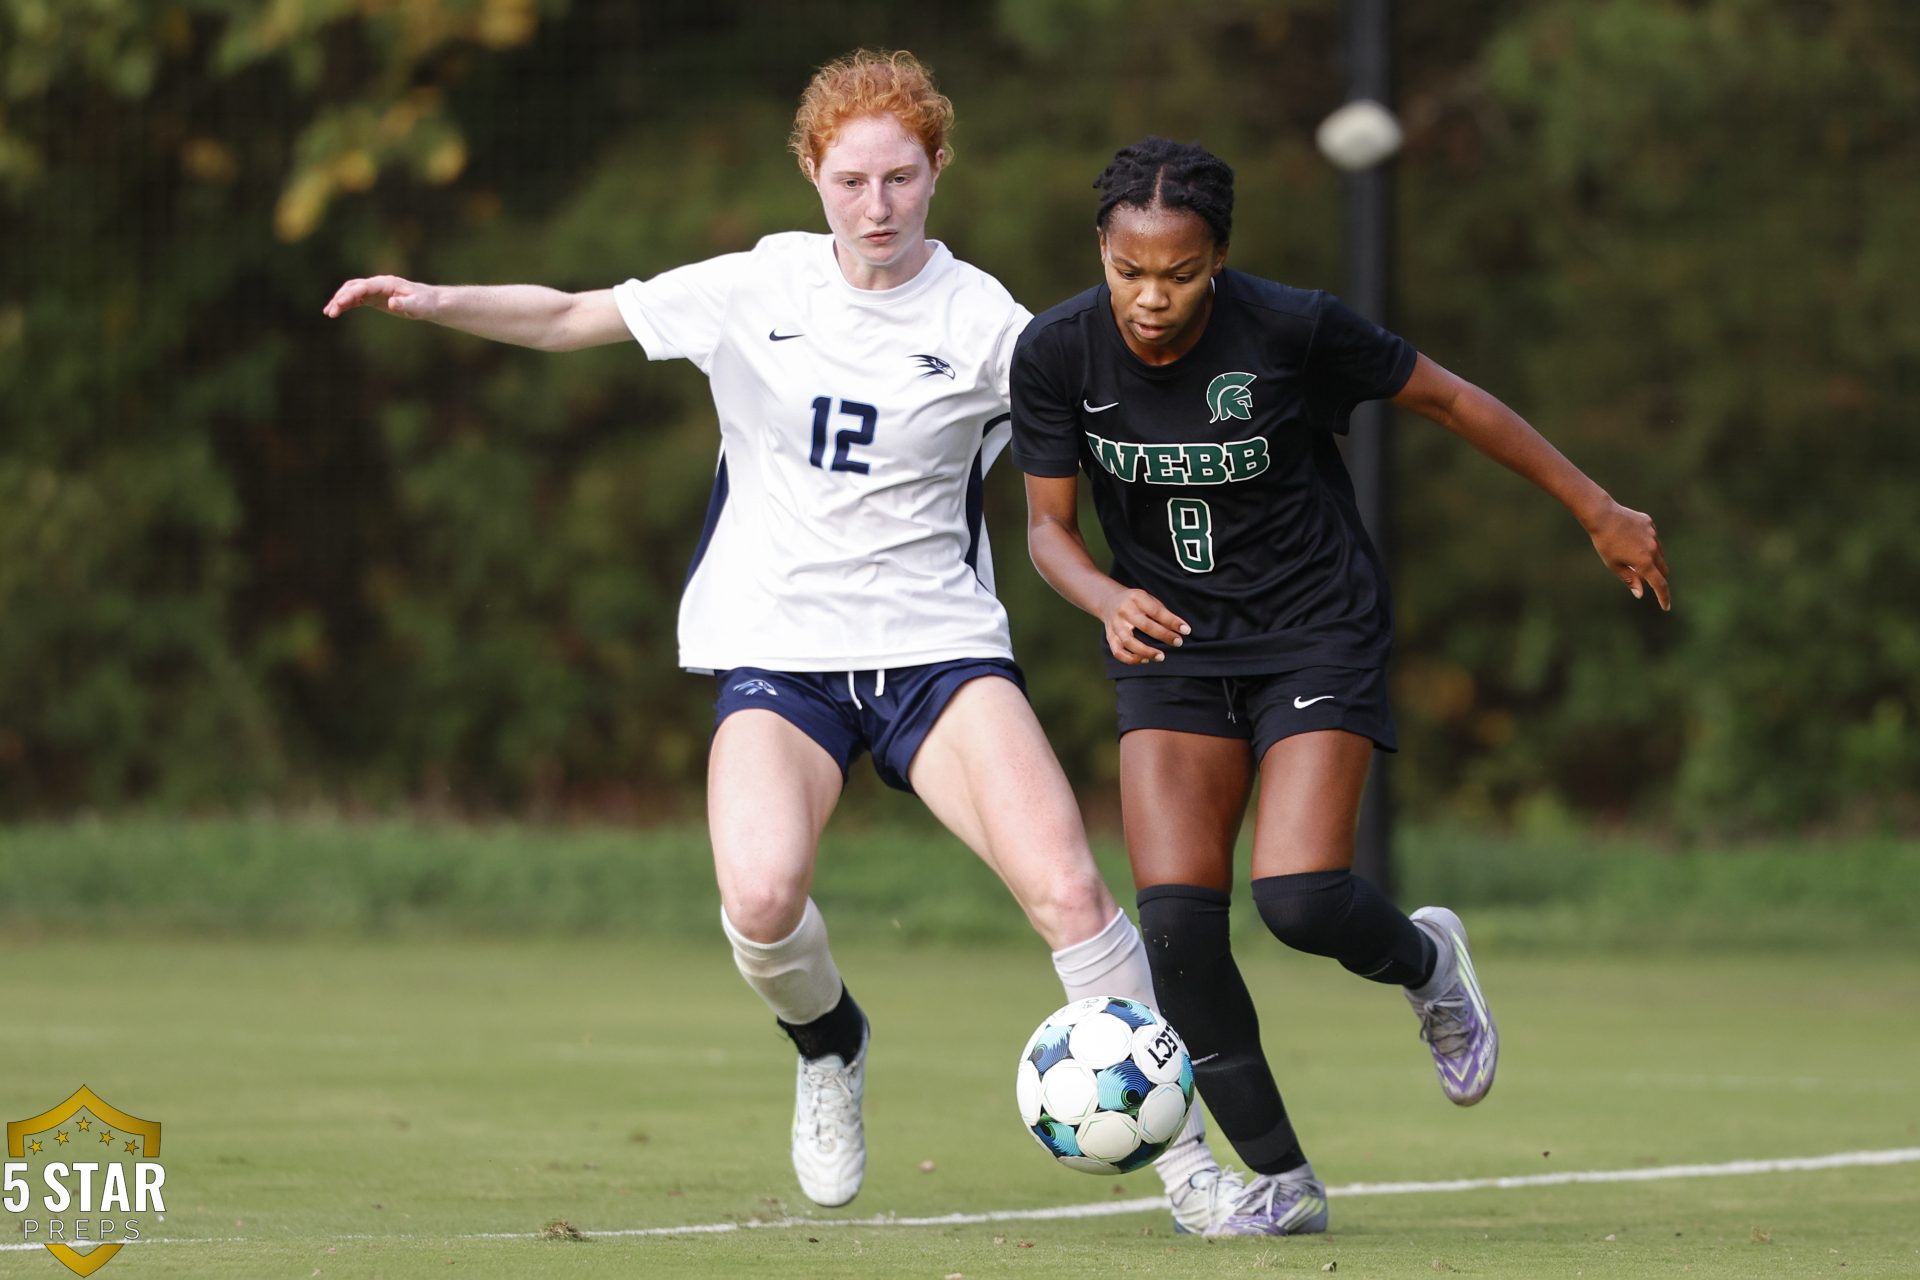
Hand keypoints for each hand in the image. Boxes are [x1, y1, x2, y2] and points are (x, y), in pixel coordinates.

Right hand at [322, 275, 442, 319]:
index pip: (364, 287)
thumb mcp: (418, 307)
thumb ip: (406, 305)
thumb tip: (392, 303)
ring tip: (328, 313)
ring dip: (339, 300)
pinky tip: (335, 311)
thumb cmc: (426, 304)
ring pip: (352, 291)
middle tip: (331, 312)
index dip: (350, 294)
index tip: (339, 304)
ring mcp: (375, 290)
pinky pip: (356, 299)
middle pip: (353, 287)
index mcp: (387, 283)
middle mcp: (378, 284)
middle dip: (341, 298)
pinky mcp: (375, 298)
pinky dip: (345, 304)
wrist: (430, 303)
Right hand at [1098, 587, 1189, 664]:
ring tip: (1161, 656)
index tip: (1186, 630)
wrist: (1108, 602)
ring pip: (1128, 641)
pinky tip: (1144, 660)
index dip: (1172, 621)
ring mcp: (1115, 625)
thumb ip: (1162, 613)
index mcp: (1136, 598)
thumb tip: (1179, 629)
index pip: (1156, 611)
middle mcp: (1124, 611)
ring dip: (1146, 651)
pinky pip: (1118, 652)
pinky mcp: (1110, 637)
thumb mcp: (1149, 600)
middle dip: (1163, 635)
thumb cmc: (1136, 603)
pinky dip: (1131, 659)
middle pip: (1144, 625)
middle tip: (1178, 642)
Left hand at [1586, 499, 1670, 610]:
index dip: (1663, 597)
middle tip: (1648, 581)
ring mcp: (1653, 535)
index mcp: (1644, 562)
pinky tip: (1632, 539)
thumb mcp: (1614, 564)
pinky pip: (1653, 538)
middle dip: (1658, 577)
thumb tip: (1641, 593)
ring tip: (1634, 556)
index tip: (1665, 606)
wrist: (1603, 516)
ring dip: (1653, 559)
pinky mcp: (1650, 524)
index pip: (1659, 584)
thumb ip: (1630, 579)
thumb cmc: (1605, 543)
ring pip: (1659, 553)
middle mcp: (1653, 549)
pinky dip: (1647, 543)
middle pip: (1663, 569)